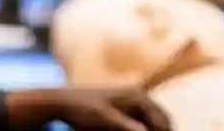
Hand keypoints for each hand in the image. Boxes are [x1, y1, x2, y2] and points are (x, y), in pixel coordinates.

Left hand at [5, 86, 170, 130]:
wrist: (61, 102)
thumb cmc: (84, 110)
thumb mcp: (107, 122)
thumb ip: (129, 128)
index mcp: (137, 96)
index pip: (161, 119)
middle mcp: (136, 96)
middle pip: (158, 119)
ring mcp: (129, 102)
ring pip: (149, 121)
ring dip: (150, 129)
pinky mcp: (120, 108)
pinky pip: (138, 122)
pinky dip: (139, 129)